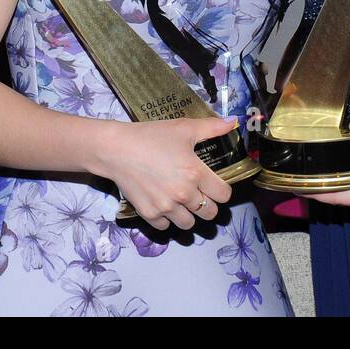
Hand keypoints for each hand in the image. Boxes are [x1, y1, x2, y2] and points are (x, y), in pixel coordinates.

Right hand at [92, 116, 235, 231]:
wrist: (116, 149)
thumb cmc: (150, 136)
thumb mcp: (183, 128)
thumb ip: (211, 127)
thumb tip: (233, 122)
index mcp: (195, 173)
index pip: (223, 195)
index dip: (223, 190)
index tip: (216, 185)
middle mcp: (183, 194)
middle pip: (210, 213)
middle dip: (208, 204)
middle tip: (200, 194)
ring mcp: (165, 207)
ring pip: (189, 224)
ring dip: (189, 215)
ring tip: (183, 202)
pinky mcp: (149, 214)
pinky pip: (166, 227)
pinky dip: (167, 219)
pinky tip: (164, 205)